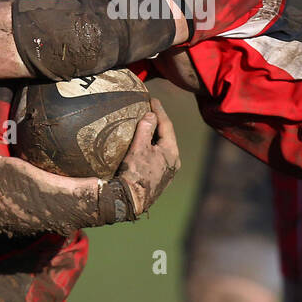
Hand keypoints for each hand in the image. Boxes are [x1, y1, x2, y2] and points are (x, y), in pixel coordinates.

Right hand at [114, 98, 180, 214]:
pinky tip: (143, 145)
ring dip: (154, 136)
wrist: (128, 201)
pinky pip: (156, 157)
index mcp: (172, 153)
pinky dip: (151, 147)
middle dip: (158, 122)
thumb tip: (151, 115)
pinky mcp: (158, 179)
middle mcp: (173, 163)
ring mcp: (166, 172)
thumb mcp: (139, 148)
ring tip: (145, 125)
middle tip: (150, 109)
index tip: (152, 99)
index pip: (167, 125)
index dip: (159, 111)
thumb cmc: (134, 174)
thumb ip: (146, 129)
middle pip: (166, 136)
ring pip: (162, 147)